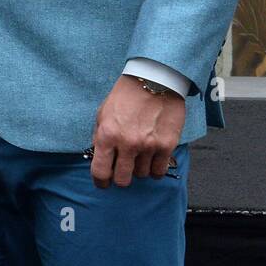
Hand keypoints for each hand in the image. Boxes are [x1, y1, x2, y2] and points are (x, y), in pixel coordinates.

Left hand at [89, 74, 185, 188]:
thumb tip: (99, 157)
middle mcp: (127, 144)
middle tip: (121, 171)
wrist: (153, 82)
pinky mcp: (167, 146)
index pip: (101, 172)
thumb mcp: (102, 114)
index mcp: (107, 135)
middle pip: (122, 180)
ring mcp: (148, 146)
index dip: (100, 182)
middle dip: (120, 178)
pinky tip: (151, 160)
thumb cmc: (125, 96)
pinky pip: (159, 171)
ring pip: (142, 175)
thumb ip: (100, 137)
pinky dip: (154, 169)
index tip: (102, 183)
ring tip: (138, 156)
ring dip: (138, 170)